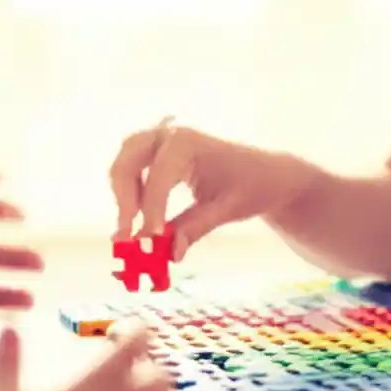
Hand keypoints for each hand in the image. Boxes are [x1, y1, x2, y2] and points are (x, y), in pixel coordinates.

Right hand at [110, 119, 314, 259]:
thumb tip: (171, 253)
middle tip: (126, 234)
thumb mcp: (228, 209)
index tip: (150, 237)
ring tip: (129, 231)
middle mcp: (169, 136)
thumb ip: (195, 228)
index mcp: (189, 142)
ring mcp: (161, 144)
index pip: (159, 175)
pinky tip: (136, 223)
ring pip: (124, 165)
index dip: (152, 207)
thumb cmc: (253, 186)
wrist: (268, 175)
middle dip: (124, 198)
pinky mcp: (159, 158)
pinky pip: (133, 173)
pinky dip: (129, 196)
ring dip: (122, 197)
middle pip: (128, 161)